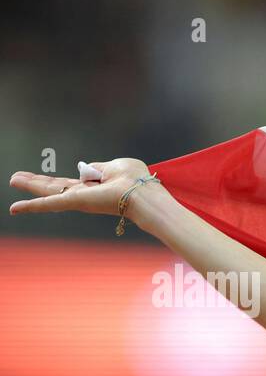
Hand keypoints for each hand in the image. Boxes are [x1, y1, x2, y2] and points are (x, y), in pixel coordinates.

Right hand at [9, 158, 152, 217]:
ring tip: (12, 180)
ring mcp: (78, 199)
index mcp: (95, 185)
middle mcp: (85, 194)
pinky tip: (14, 209)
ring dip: (29, 187)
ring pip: (48, 192)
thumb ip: (100, 167)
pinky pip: (49, 204)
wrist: (143, 195)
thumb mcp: (118, 166)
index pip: (71, 183)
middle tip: (15, 179)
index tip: (49, 177)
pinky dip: (31, 206)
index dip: (59, 179)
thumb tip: (88, 168)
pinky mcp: (74, 203)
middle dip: (35, 182)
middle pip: (55, 187)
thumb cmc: (137, 181)